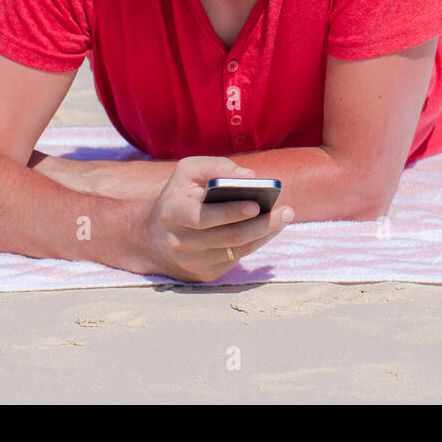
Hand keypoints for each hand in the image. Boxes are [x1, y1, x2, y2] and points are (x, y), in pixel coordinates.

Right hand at [136, 156, 294, 281]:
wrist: (154, 237)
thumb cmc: (178, 197)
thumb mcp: (187, 172)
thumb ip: (216, 167)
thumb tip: (248, 176)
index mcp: (173, 213)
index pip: (202, 217)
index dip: (229, 213)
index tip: (256, 205)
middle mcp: (180, 242)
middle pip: (228, 237)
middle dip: (261, 224)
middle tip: (286, 211)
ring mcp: (192, 262)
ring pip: (237, 250)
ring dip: (265, 234)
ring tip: (285, 217)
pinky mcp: (205, 274)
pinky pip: (237, 259)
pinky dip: (257, 243)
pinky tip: (270, 229)